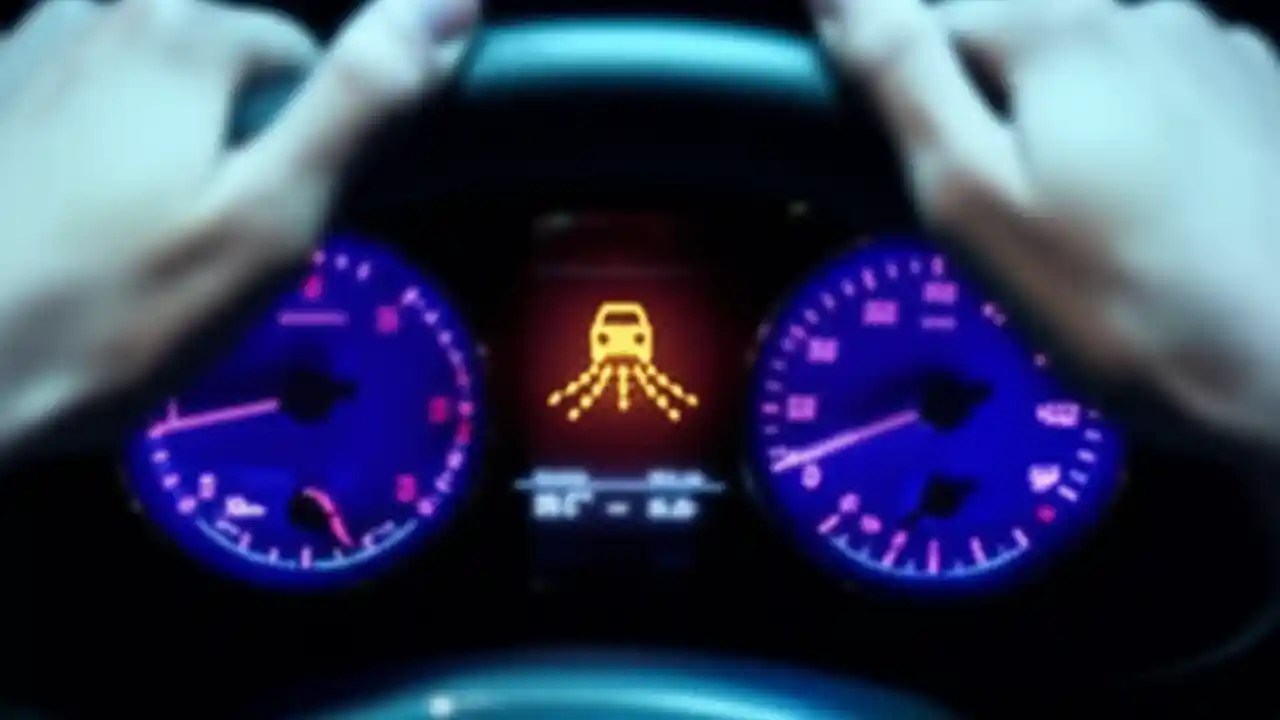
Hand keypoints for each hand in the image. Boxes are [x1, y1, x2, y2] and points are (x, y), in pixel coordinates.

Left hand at [0, 0, 476, 452]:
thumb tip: (452, 0)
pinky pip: (82, 102)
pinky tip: (71, 223)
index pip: (300, 58)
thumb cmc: (119, 308)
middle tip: (191, 246)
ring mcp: (28, 48)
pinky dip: (96, 153)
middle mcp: (100, 9)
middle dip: (226, 139)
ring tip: (130, 240)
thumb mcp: (270, 218)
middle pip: (219, 59)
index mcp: (183, 31)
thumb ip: (363, 100)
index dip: (299, 148)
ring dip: (161, 143)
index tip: (260, 229)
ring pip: (148, 82)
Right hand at [810, 0, 1279, 447]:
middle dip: (990, 100)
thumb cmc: (1113, 303)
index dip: (910, 85)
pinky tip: (1149, 204)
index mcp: (1059, 31)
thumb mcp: (971, 200)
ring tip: (1082, 217)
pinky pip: (1161, 82)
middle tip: (1013, 212)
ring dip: (1062, 110)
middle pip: (1019, 28)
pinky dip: (1133, 124)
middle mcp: (1144, 12)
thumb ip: (899, 74)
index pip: (933, 15)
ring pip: (1094, 54)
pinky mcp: (1260, 93)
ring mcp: (1216, 48)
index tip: (933, 175)